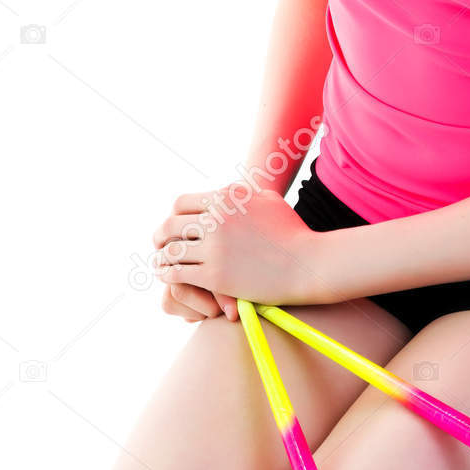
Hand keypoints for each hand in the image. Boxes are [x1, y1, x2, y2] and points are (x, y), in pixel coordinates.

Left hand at [150, 181, 315, 322]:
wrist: (309, 263)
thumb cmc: (293, 233)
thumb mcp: (268, 201)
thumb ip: (241, 194)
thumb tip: (224, 192)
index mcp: (227, 198)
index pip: (181, 204)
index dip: (173, 216)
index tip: (173, 227)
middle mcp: (217, 219)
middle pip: (170, 225)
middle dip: (161, 235)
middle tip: (159, 244)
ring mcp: (215, 248)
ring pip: (170, 251)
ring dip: (161, 257)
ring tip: (161, 263)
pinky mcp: (215, 276)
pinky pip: (177, 273)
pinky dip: (168, 274)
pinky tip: (169, 276)